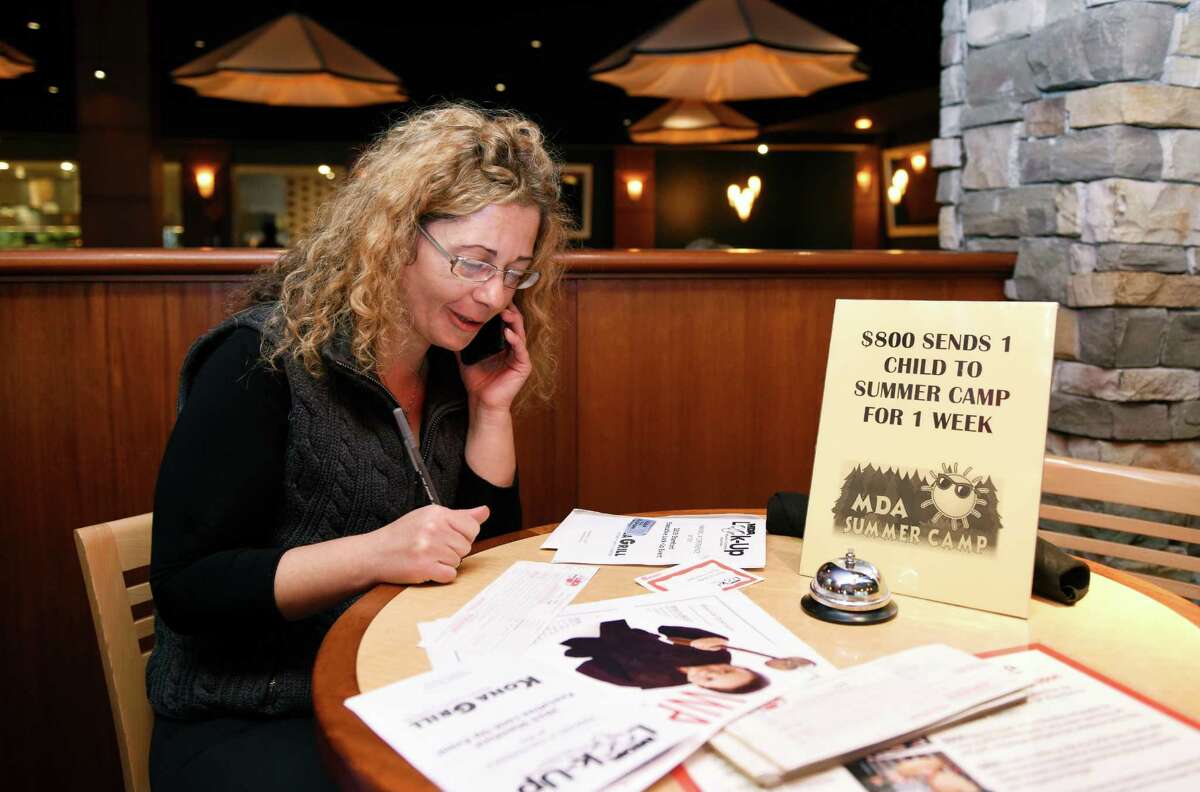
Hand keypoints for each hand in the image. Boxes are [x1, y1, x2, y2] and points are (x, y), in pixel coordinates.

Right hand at [367, 504, 488, 583]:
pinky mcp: (424, 567)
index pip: (472, 527)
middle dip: (452, 550)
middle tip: (431, 548)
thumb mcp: (428, 517)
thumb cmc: (401, 535)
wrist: (374, 553)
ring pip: (458, 561)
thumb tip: (485, 511)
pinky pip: (449, 575)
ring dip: (444, 563)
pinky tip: (426, 568)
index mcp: (437, 513)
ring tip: (426, 557)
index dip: (462, 536)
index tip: (447, 537)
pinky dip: (439, 575)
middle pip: (466, 546)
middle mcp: (434, 528)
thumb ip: (459, 516)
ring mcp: (429, 547)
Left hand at [458, 305, 530, 412]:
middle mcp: (514, 347)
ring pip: (521, 333)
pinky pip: (521, 350)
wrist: (481, 401)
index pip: (505, 321)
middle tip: (500, 301)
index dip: (501, 310)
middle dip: (509, 311)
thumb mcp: (467, 355)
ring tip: (505, 313)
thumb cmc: (476, 380)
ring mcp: (520, 356)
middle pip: (516, 323)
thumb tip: (450, 326)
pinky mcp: (523, 366)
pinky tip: (508, 333)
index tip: (492, 299)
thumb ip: (463, 340)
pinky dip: (515, 340)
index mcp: (503, 343)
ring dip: (514, 321)